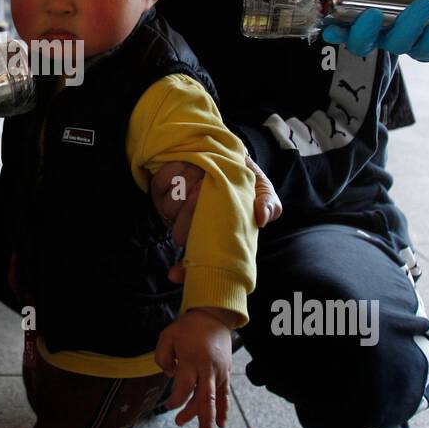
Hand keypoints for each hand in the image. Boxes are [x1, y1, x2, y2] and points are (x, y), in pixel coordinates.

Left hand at [154, 308, 234, 427]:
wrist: (214, 317)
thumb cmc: (187, 327)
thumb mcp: (167, 336)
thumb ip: (162, 357)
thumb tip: (170, 375)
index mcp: (191, 360)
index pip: (184, 386)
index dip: (176, 400)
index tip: (167, 407)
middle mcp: (207, 368)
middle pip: (203, 398)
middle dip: (197, 416)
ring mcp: (219, 372)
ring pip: (214, 399)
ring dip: (208, 417)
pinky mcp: (226, 372)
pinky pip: (225, 394)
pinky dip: (224, 409)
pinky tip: (222, 424)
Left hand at [157, 156, 280, 284]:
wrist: (224, 153)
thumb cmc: (244, 179)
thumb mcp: (262, 191)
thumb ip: (269, 204)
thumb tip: (262, 218)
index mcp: (209, 235)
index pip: (192, 262)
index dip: (184, 270)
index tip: (177, 274)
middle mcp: (188, 226)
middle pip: (179, 233)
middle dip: (194, 209)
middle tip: (208, 187)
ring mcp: (171, 208)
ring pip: (169, 207)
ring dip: (186, 185)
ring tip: (203, 172)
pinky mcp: (159, 188)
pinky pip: (159, 184)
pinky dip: (173, 172)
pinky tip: (188, 164)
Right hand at [321, 0, 428, 60]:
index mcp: (376, 11)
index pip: (347, 27)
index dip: (336, 32)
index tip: (331, 30)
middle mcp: (387, 31)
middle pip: (363, 44)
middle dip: (365, 31)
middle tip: (373, 12)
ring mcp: (408, 43)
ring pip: (397, 44)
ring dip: (412, 22)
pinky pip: (427, 48)